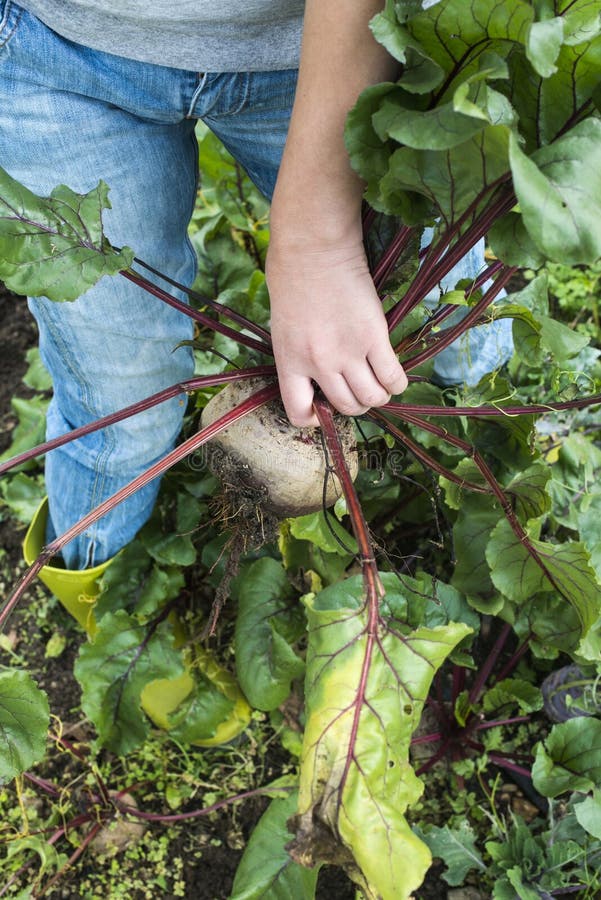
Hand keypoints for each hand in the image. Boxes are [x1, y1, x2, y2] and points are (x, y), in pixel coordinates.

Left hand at [266, 240, 407, 426]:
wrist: (314, 248)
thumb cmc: (293, 278)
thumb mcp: (283, 326)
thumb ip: (298, 355)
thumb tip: (319, 378)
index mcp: (289, 362)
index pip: (298, 412)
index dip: (314, 418)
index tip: (323, 409)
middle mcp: (318, 364)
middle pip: (346, 406)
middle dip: (356, 405)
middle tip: (361, 390)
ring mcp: (347, 352)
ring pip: (371, 398)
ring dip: (378, 397)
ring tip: (380, 386)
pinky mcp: (373, 337)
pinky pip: (392, 376)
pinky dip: (397, 383)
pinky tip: (395, 378)